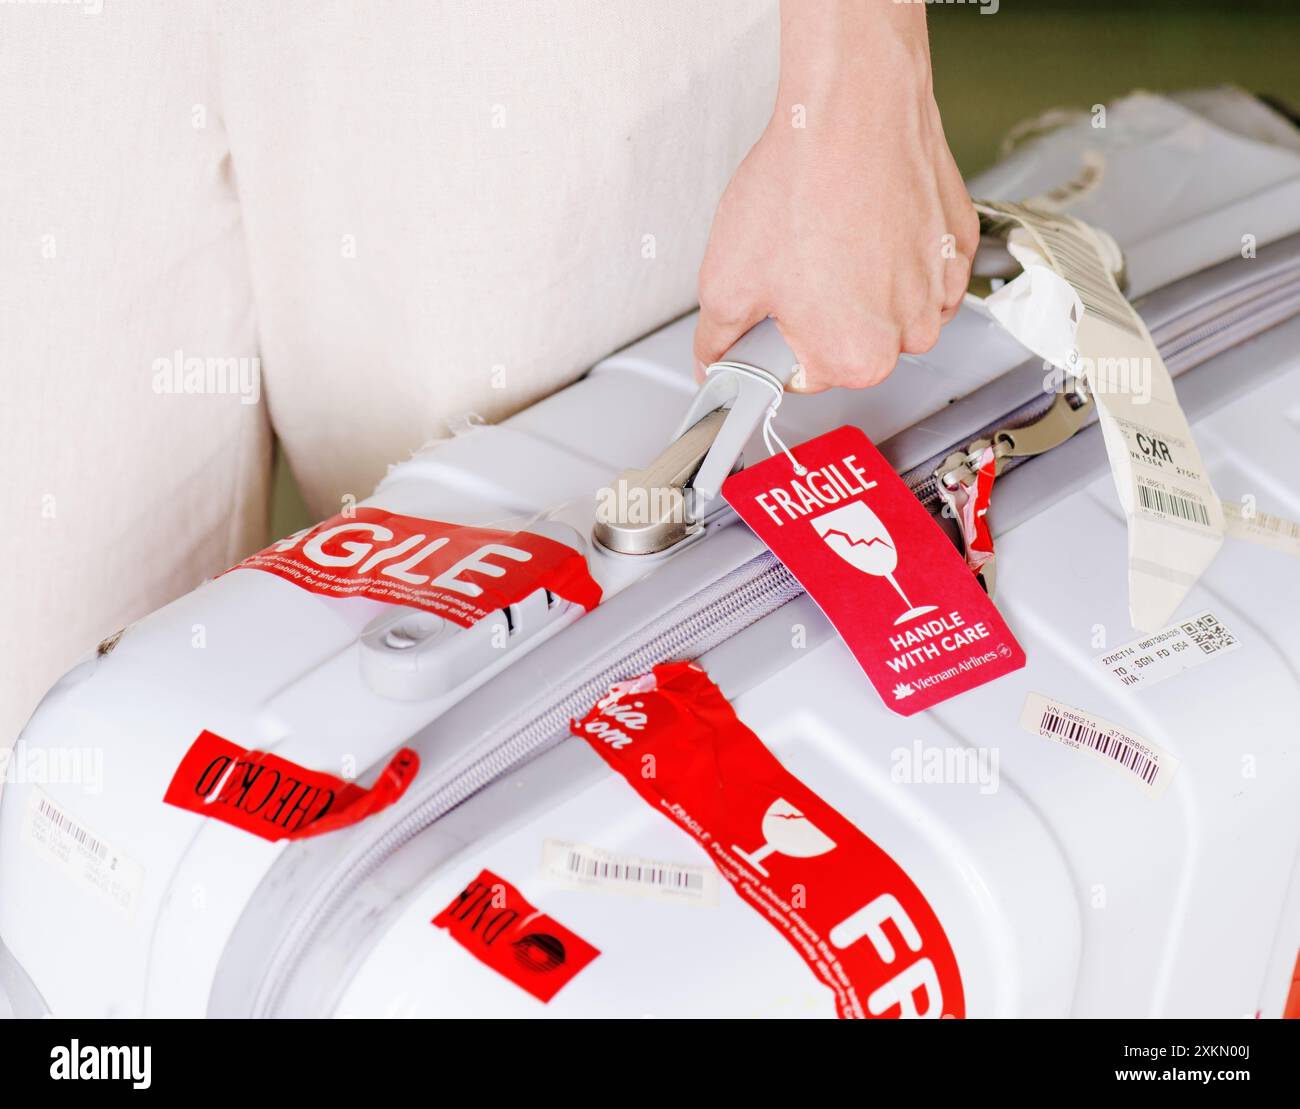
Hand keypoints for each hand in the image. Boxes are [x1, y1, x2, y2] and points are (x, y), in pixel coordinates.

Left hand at [694, 1, 976, 391]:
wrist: (853, 107)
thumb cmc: (800, 186)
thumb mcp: (725, 281)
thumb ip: (717, 341)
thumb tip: (714, 362)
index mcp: (855, 357)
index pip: (803, 376)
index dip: (776, 342)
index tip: (770, 315)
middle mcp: (909, 332)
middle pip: (851, 344)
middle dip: (819, 314)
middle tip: (796, 263)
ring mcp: (941, 287)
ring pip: (889, 307)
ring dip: (859, 283)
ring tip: (830, 235)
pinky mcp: (958, 244)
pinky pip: (919, 266)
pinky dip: (893, 250)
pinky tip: (864, 219)